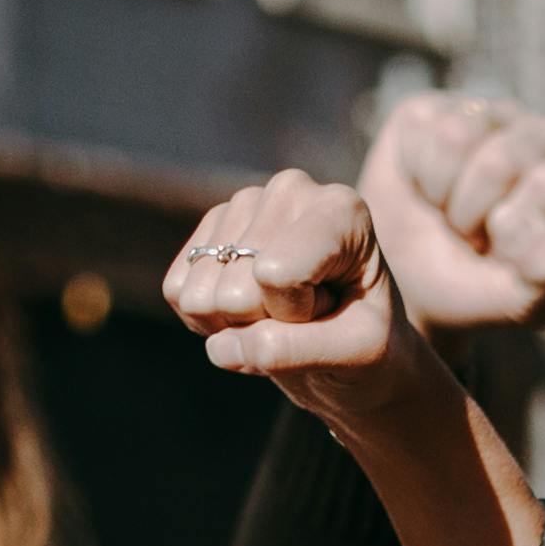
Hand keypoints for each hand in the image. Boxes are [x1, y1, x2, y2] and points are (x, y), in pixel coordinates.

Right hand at [168, 171, 452, 432]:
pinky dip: (210, 322)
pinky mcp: (208, 231)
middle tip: (308, 318)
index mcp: (340, 209)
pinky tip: (252, 313)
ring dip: (239, 327)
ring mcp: (242, 205)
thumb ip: (298, 351)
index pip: (277, 274)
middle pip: (235, 292)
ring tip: (284, 317)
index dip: (296, 315)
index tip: (331, 310)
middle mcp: (289, 190)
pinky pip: (177, 293)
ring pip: (199, 297)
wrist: (349, 346)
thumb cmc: (366, 346)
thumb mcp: (355, 354)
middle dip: (268, 323)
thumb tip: (224, 347)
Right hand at [363, 90, 544, 336]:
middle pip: (499, 161)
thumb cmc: (481, 291)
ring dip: (441, 194)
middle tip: (471, 237)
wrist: (414, 284)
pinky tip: (427, 188)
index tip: (502, 253)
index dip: (512, 227)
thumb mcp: (524, 305)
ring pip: (456, 138)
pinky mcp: (441, 108)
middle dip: (470, 214)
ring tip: (450, 213)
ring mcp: (495, 116)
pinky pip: (422, 128)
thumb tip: (517, 218)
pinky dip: (415, 172)